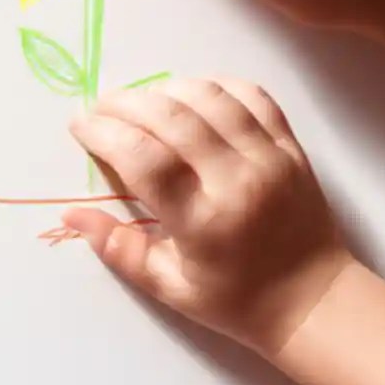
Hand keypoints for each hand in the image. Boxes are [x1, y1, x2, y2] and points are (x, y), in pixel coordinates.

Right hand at [63, 79, 353, 355]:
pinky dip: (214, 85)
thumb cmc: (235, 299)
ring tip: (139, 100)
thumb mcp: (167, 286)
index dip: (104, 133)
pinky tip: (190, 94)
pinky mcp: (291, 146)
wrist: (315, 300)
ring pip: (209, 97)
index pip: (143, 158)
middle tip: (100, 108)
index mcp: (202, 220)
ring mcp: (269, 157)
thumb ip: (117, 247)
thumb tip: (69, 214)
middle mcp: (237, 180)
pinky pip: (252, 95)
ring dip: (165, 89)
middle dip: (125, 103)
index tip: (80, 127)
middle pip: (171, 117)